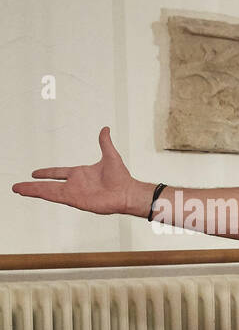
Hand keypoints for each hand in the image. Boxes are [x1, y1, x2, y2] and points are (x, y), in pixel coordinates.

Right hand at [11, 126, 141, 215]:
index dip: (46, 173)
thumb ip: (105, 142)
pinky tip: (31, 192)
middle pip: (48, 184)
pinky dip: (43, 194)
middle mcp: (75, 184)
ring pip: (48, 191)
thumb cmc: (122, 178)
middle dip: (33, 185)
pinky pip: (56, 196)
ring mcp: (74, 193)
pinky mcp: (75, 200)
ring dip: (32, 190)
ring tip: (18, 189)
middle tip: (18, 186)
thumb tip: (106, 129)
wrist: (128, 192)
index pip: (58, 172)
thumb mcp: (110, 155)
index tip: (35, 173)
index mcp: (80, 174)